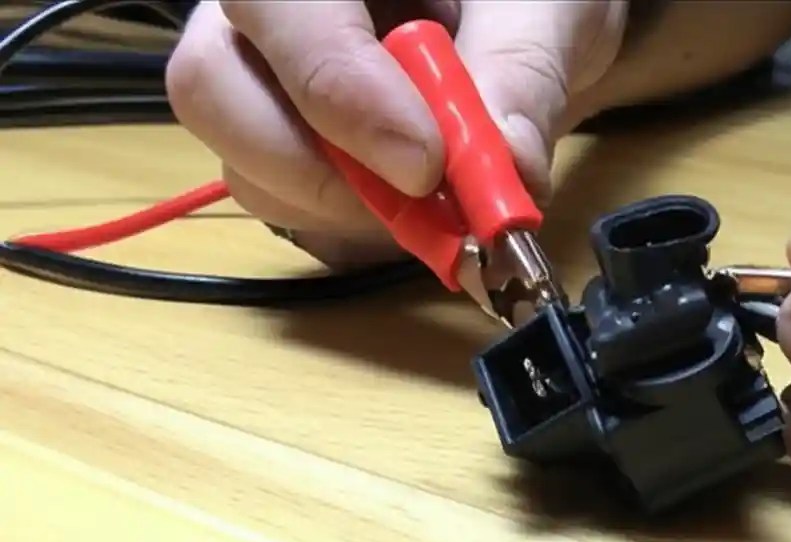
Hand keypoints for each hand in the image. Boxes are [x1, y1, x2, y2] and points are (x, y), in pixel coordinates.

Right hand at [165, 0, 626, 267]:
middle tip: (427, 206)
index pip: (276, 4)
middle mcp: (266, 15)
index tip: (424, 164)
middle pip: (211, 87)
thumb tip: (507, 165)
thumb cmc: (528, 2)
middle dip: (318, 170)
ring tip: (447, 204)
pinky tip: (427, 213)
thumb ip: (521, 74)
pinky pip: (285, 210)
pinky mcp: (284, 151)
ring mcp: (262, 82)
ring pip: (244, 164)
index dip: (334, 87)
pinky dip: (358, 234)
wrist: (533, 32)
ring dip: (349, 212)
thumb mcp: (543, 15)